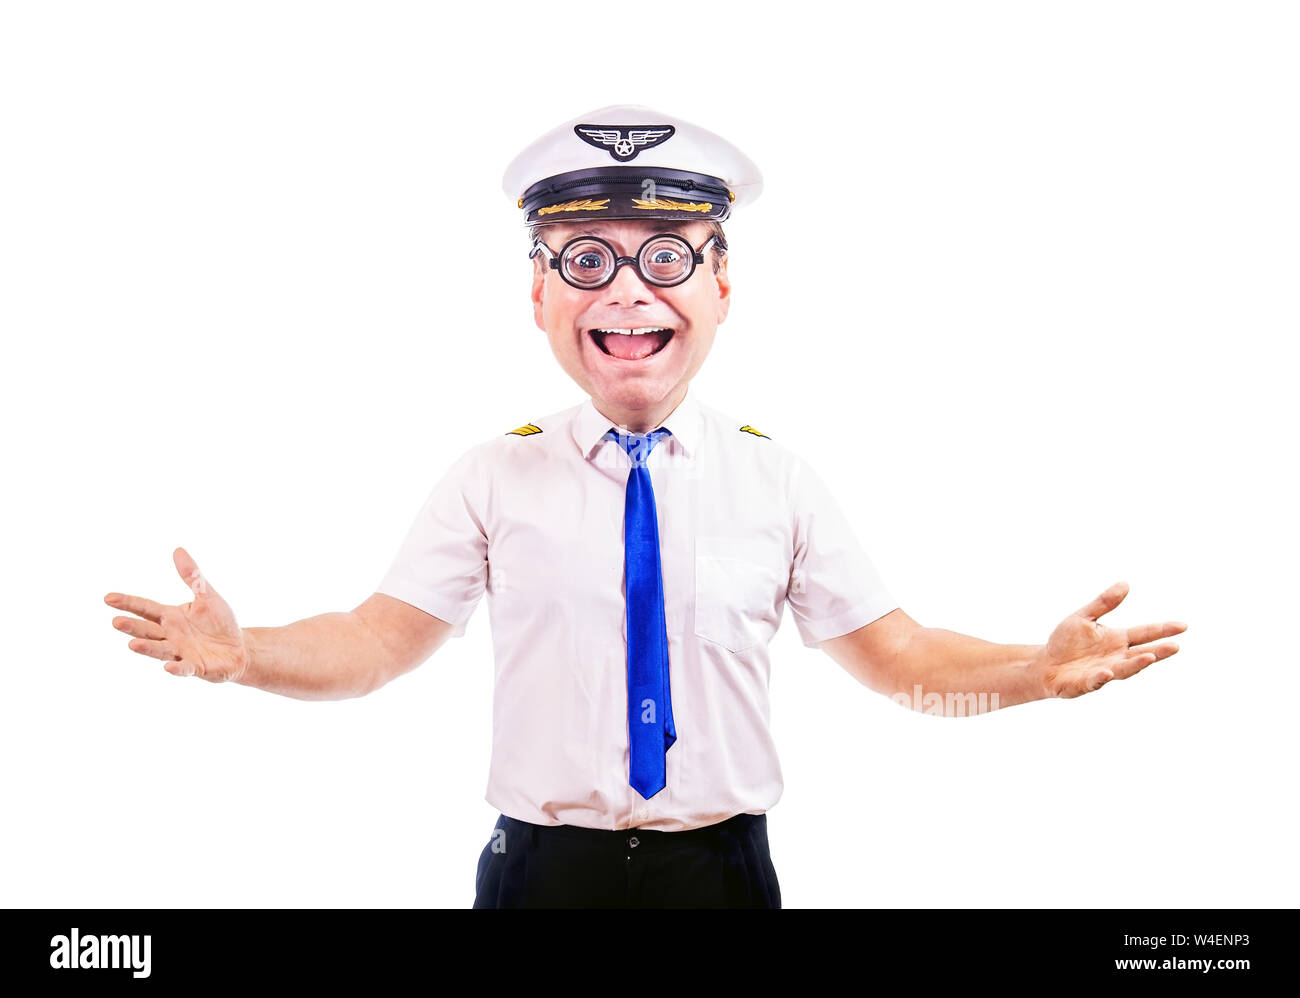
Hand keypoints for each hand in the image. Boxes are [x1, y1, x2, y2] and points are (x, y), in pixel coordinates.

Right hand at [105, 547, 248, 682]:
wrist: (239, 648)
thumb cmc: (220, 622)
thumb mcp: (207, 596)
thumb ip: (192, 576)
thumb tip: (178, 550)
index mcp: (171, 617)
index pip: (145, 608)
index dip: (128, 603)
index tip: (108, 598)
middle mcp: (171, 635)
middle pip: (147, 630)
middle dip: (132, 626)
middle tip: (116, 621)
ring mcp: (181, 652)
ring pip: (160, 650)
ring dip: (147, 648)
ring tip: (132, 644)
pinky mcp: (196, 667)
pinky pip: (185, 668)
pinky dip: (176, 668)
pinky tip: (168, 667)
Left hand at [1034, 581, 1185, 698]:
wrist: (1045, 663)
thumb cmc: (1066, 642)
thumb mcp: (1084, 617)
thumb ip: (1104, 603)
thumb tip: (1126, 584)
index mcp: (1117, 640)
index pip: (1144, 633)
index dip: (1163, 630)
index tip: (1183, 626)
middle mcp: (1115, 657)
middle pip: (1141, 654)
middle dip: (1157, 651)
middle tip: (1175, 646)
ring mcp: (1103, 671)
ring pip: (1123, 669)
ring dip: (1136, 664)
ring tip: (1149, 657)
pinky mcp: (1085, 683)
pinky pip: (1095, 681)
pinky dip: (1101, 677)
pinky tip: (1107, 672)